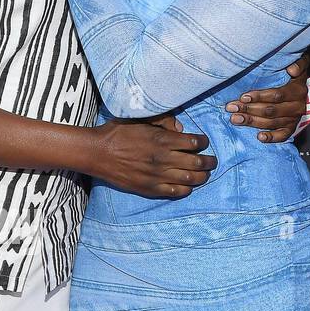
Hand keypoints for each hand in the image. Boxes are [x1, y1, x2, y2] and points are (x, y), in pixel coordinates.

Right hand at [89, 116, 215, 197]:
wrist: (97, 153)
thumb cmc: (117, 132)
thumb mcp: (140, 118)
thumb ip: (163, 121)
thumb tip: (181, 128)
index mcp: (162, 139)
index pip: (195, 142)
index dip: (203, 142)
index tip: (203, 142)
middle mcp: (163, 159)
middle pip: (198, 162)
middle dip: (209, 161)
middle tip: (212, 160)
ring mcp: (157, 176)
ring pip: (191, 179)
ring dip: (202, 176)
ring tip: (204, 173)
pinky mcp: (150, 188)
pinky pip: (176, 192)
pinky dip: (186, 189)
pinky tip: (188, 185)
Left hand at [225, 51, 309, 141]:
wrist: (301, 88)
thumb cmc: (293, 74)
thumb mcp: (299, 64)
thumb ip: (299, 63)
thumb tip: (292, 70)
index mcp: (297, 90)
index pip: (276, 95)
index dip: (259, 97)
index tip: (243, 97)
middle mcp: (297, 106)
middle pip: (270, 110)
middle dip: (249, 109)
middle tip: (232, 108)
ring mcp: (294, 119)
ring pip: (271, 122)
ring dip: (252, 122)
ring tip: (235, 119)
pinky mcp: (291, 129)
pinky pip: (282, 136)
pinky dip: (271, 137)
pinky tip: (259, 137)